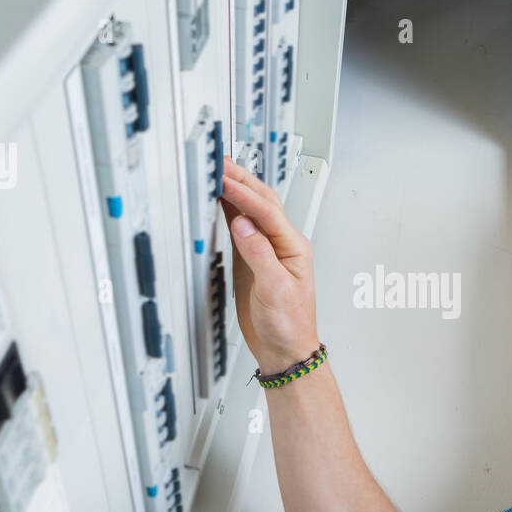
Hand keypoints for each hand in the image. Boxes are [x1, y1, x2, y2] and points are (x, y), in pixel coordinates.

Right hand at [217, 156, 320, 374]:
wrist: (286, 350)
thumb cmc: (289, 325)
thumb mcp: (275, 290)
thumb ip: (259, 254)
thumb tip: (243, 224)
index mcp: (294, 247)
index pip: (266, 211)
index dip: (244, 193)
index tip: (224, 179)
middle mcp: (283, 244)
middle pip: (262, 201)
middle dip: (241, 179)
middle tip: (219, 161)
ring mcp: (268, 250)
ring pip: (253, 210)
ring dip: (236, 189)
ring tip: (218, 171)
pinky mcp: (254, 259)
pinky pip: (242, 227)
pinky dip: (230, 209)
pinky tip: (219, 200)